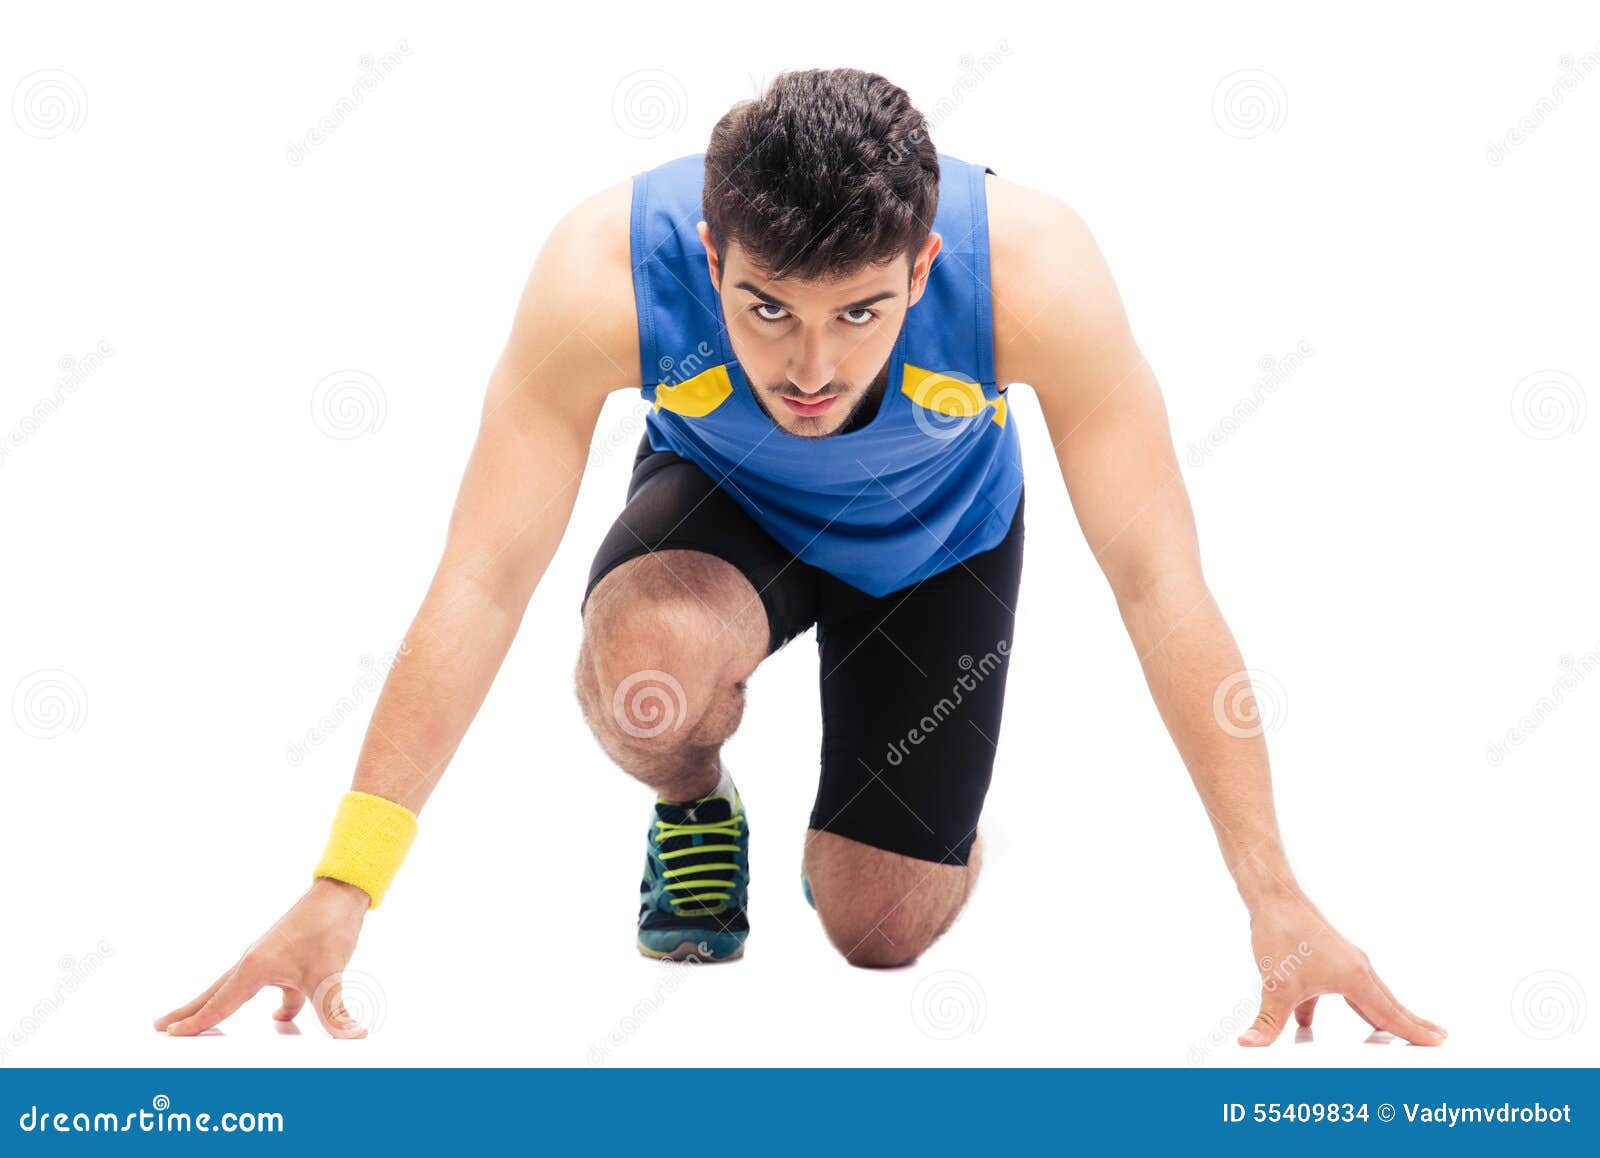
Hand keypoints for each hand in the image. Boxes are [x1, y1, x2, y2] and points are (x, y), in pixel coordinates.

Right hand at [155, 878, 371, 1037]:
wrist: (342, 893)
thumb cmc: (328, 927)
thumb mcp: (329, 975)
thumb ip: (335, 1011)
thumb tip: (351, 1036)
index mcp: (254, 967)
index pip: (220, 1003)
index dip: (196, 1021)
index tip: (170, 1034)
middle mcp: (255, 962)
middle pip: (216, 993)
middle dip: (190, 1011)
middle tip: (160, 1026)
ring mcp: (270, 959)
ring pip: (240, 990)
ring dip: (222, 1006)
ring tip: (205, 1021)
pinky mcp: (288, 958)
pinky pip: (271, 987)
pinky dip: (273, 1005)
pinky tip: (279, 1017)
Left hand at [1239, 893, 1445, 1046]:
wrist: (1273, 896)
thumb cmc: (1281, 933)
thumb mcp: (1275, 985)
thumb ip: (1268, 1022)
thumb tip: (1251, 1045)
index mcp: (1355, 978)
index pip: (1390, 1014)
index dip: (1413, 1032)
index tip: (1439, 1041)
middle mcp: (1356, 968)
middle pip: (1388, 1004)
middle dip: (1410, 1024)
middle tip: (1438, 1038)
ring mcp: (1343, 961)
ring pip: (1366, 996)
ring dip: (1380, 1015)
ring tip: (1389, 1033)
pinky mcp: (1326, 957)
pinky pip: (1339, 989)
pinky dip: (1334, 1006)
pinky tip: (1308, 1024)